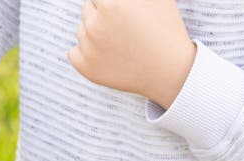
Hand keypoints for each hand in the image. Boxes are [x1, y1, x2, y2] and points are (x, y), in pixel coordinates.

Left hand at [68, 0, 196, 108]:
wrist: (170, 71)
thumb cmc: (166, 30)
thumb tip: (118, 0)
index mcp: (111, 4)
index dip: (110, 3)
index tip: (120, 10)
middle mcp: (95, 25)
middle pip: (87, 9)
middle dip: (101, 14)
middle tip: (121, 26)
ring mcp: (88, 48)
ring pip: (81, 30)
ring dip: (94, 32)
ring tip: (118, 41)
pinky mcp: (86, 68)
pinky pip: (73, 52)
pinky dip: (85, 52)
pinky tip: (104, 53)